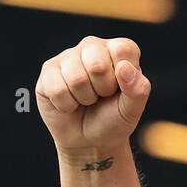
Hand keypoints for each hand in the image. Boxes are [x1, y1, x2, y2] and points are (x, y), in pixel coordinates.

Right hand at [36, 36, 150, 154]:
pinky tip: (70, 102)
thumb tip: (124, 67)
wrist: (89, 139)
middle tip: (102, 96)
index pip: (122, 49)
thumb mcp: (132, 110)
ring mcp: (68, 57)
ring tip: (87, 100)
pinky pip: (57, 89)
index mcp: (118, 51)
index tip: (121, 88)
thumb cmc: (113, 120)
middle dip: (102, 90)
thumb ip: (138, 89)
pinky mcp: (48, 70)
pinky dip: (67, 104)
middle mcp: (92, 47)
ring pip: (76, 78)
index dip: (123, 76)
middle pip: (97, 64)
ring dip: (84, 98)